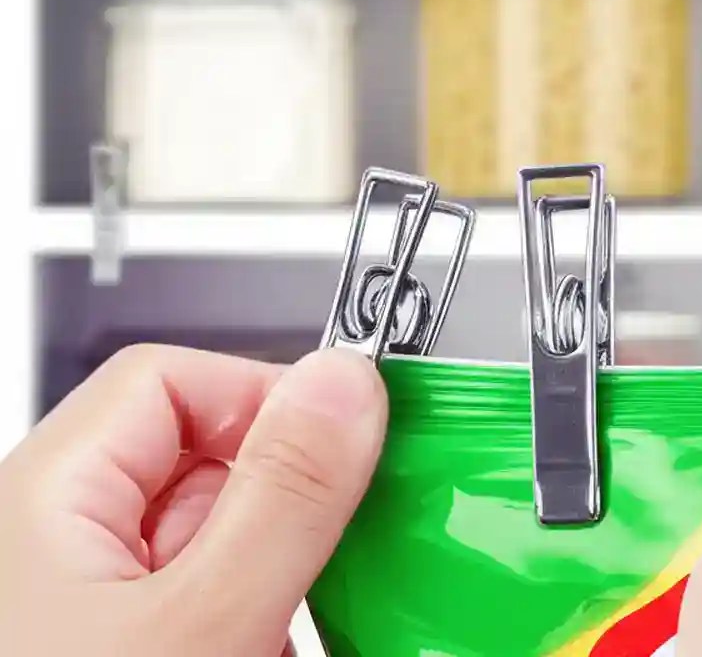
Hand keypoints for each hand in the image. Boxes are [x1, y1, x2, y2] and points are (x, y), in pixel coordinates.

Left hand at [0, 346, 386, 655]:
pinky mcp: (120, 644)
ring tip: (282, 638)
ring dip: (277, 582)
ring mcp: (89, 603)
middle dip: (285, 515)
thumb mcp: (203, 620)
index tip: (348, 450)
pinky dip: (251, 626)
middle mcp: (58, 540)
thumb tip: (345, 384)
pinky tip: (263, 653)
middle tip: (329, 563)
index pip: (175, 378)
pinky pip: (205, 605)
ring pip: (216, 544)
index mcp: (48, 497)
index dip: (271, 400)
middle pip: (207, 465)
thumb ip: (281, 497)